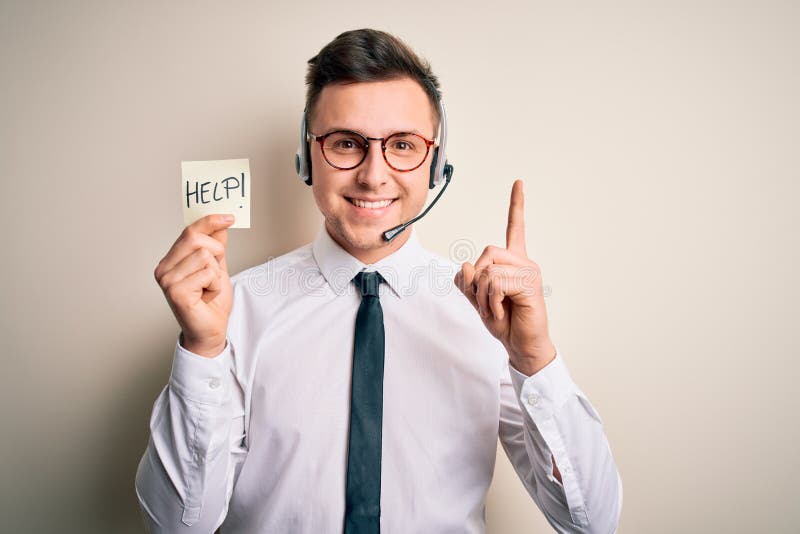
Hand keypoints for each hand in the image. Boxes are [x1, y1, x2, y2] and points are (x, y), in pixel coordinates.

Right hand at [154, 214, 234, 356]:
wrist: (210, 332)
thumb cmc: (210, 302)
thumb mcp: (217, 268)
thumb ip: (216, 246)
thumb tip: (220, 222)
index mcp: (170, 261)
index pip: (189, 231)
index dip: (209, 221)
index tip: (230, 216)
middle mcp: (163, 268)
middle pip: (197, 239)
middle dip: (216, 252)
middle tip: (216, 272)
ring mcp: (167, 280)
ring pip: (205, 256)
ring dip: (216, 274)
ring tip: (208, 288)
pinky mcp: (176, 291)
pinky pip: (207, 273)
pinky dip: (215, 285)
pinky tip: (206, 296)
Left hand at [454, 180, 555, 374]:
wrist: (521, 345)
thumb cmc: (504, 322)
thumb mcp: (478, 300)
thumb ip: (468, 282)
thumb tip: (466, 264)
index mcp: (513, 262)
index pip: (515, 227)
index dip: (516, 205)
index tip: (518, 182)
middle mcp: (524, 262)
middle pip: (487, 252)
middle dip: (477, 280)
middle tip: (485, 302)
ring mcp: (529, 272)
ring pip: (489, 270)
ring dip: (482, 295)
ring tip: (495, 309)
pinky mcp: (530, 285)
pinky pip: (496, 284)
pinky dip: (491, 302)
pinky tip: (502, 312)